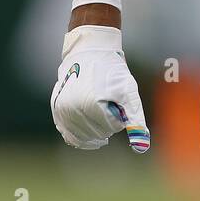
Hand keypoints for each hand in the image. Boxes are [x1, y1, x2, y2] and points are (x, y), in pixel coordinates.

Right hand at [51, 24, 150, 152]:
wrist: (89, 53)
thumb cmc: (112, 71)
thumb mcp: (128, 91)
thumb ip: (135, 119)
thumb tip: (142, 147)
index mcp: (93, 104)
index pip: (114, 127)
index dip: (120, 116)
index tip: (119, 102)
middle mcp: (75, 109)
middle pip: (99, 134)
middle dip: (108, 124)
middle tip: (108, 104)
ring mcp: (63, 111)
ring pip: (84, 137)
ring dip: (95, 129)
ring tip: (97, 109)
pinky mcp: (57, 111)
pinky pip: (69, 136)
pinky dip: (80, 137)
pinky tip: (89, 132)